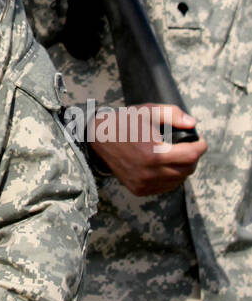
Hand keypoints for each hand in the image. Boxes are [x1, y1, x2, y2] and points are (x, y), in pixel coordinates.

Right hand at [90, 103, 206, 196]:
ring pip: (178, 181)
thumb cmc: (124, 122)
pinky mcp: (139, 189)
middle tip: (190, 147)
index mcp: (153, 153)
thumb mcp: (147, 111)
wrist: (99, 138)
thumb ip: (172, 114)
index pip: (190, 155)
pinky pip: (165, 187)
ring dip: (183, 168)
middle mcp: (149, 172)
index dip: (200, 147)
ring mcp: (143, 183)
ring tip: (179, 155)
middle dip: (193, 157)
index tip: (200, 140)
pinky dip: (171, 178)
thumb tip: (192, 124)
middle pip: (186, 169)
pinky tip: (167, 166)